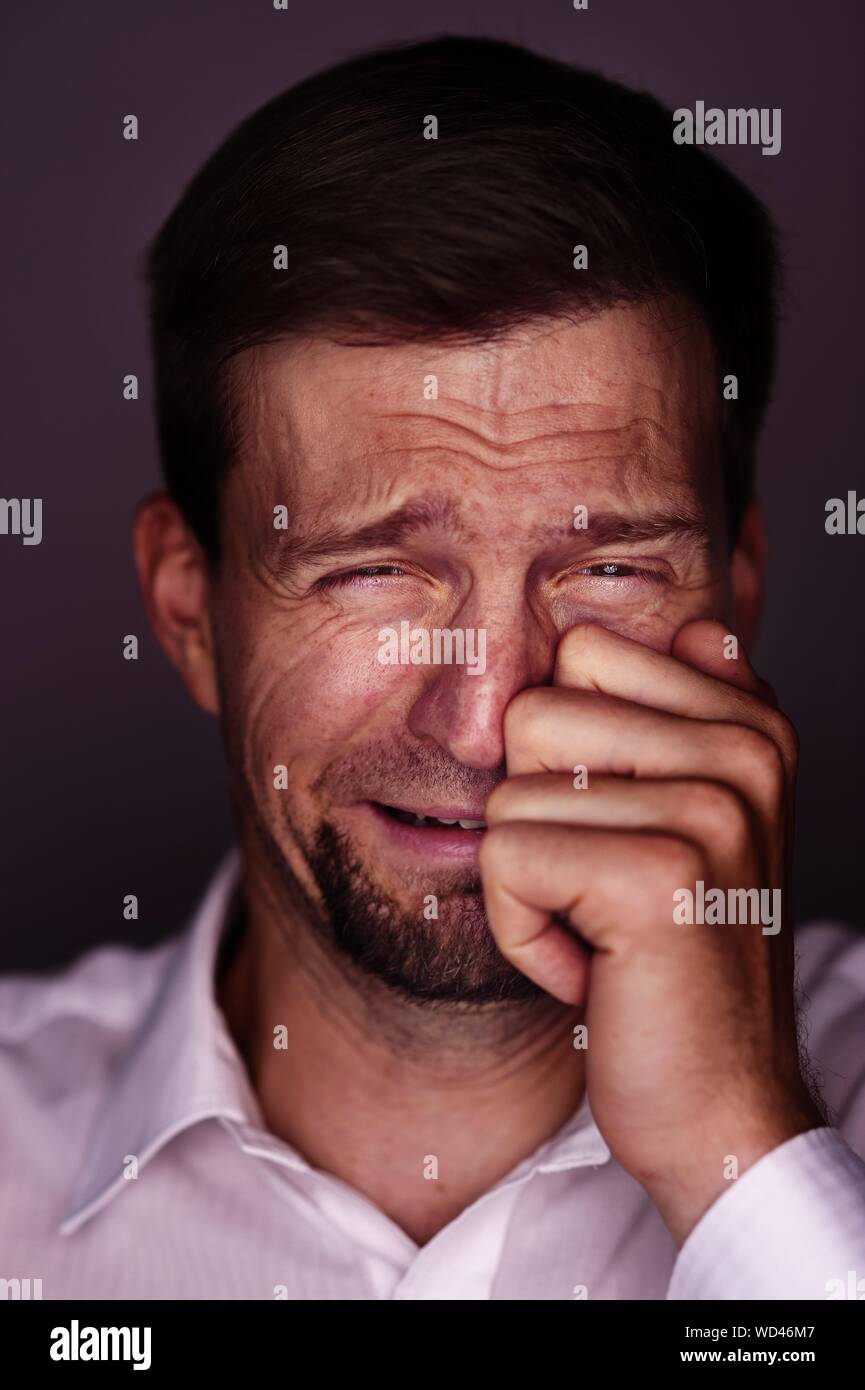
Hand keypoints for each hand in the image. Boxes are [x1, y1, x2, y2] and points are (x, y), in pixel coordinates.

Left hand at [479, 619, 823, 1243]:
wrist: (715, 1106)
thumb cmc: (673, 961)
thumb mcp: (688, 824)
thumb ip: (683, 719)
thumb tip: (698, 624)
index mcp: (749, 722)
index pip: (581, 648)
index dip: (562, 752)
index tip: (619, 828)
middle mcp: (745, 750)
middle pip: (534, 711)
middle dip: (535, 815)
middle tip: (603, 888)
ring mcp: (712, 807)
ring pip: (510, 791)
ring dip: (527, 881)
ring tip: (600, 927)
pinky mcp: (660, 874)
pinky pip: (506, 858)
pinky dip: (521, 930)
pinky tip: (591, 967)